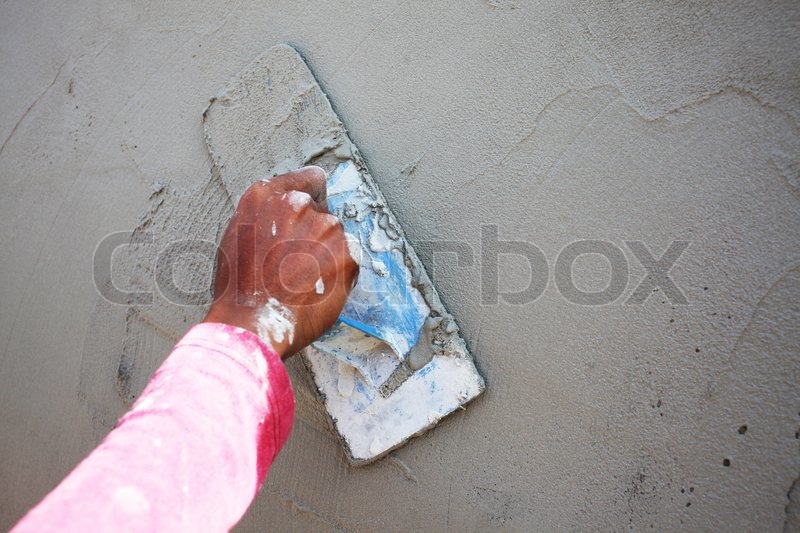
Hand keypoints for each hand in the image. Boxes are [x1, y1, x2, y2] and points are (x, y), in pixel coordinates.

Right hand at [203, 166, 358, 358]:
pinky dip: (339, 275)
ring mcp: (327, 228)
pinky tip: (316, 290)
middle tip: (296, 263)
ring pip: (335, 238)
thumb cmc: (239, 288)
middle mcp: (299, 205)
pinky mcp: (348, 255)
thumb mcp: (238, 237)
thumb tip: (285, 216)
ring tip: (302, 281)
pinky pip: (349, 261)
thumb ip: (266, 216)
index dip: (314, 195)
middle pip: (322, 212)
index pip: (310, 179)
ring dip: (327, 254)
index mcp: (267, 196)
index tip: (315, 208)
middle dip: (314, 233)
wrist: (253, 323)